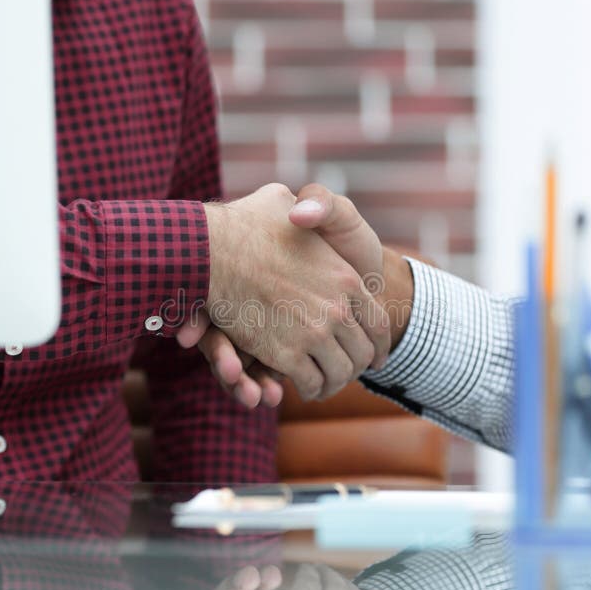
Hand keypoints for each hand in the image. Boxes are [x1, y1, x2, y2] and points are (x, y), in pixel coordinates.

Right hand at [200, 183, 389, 400]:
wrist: (211, 248)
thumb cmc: (246, 221)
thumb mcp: (287, 201)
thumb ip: (311, 204)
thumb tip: (310, 213)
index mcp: (346, 278)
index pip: (377, 324)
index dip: (378, 345)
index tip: (376, 357)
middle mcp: (336, 308)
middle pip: (361, 355)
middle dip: (357, 369)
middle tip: (350, 373)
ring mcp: (312, 333)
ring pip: (339, 373)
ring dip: (335, 384)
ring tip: (329, 385)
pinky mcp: (285, 354)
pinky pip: (310, 382)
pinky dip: (311, 389)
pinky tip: (308, 388)